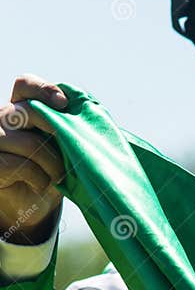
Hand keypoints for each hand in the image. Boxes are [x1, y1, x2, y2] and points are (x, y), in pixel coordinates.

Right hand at [0, 74, 67, 243]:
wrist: (35, 204)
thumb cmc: (53, 170)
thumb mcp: (62, 145)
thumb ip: (68, 126)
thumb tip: (91, 111)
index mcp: (21, 108)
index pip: (25, 85)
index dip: (44, 88)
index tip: (64, 103)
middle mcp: (3, 119)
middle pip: (31, 111)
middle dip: (56, 131)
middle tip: (69, 150)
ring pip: (30, 143)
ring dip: (54, 164)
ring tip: (60, 176)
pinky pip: (21, 166)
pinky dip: (40, 179)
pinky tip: (42, 185)